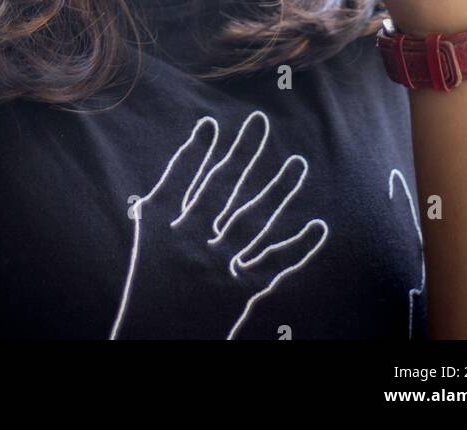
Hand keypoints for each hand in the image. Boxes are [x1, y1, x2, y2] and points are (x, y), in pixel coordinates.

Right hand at [109, 109, 327, 340]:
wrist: (154, 345)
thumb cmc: (151, 291)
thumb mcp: (148, 246)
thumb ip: (154, 209)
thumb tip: (166, 170)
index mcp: (162, 232)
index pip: (180, 181)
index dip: (195, 151)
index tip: (211, 122)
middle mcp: (190, 245)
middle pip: (221, 190)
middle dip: (242, 154)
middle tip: (260, 120)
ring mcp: (217, 269)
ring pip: (253, 221)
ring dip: (279, 190)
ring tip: (299, 162)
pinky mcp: (240, 295)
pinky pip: (273, 266)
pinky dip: (298, 247)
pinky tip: (318, 226)